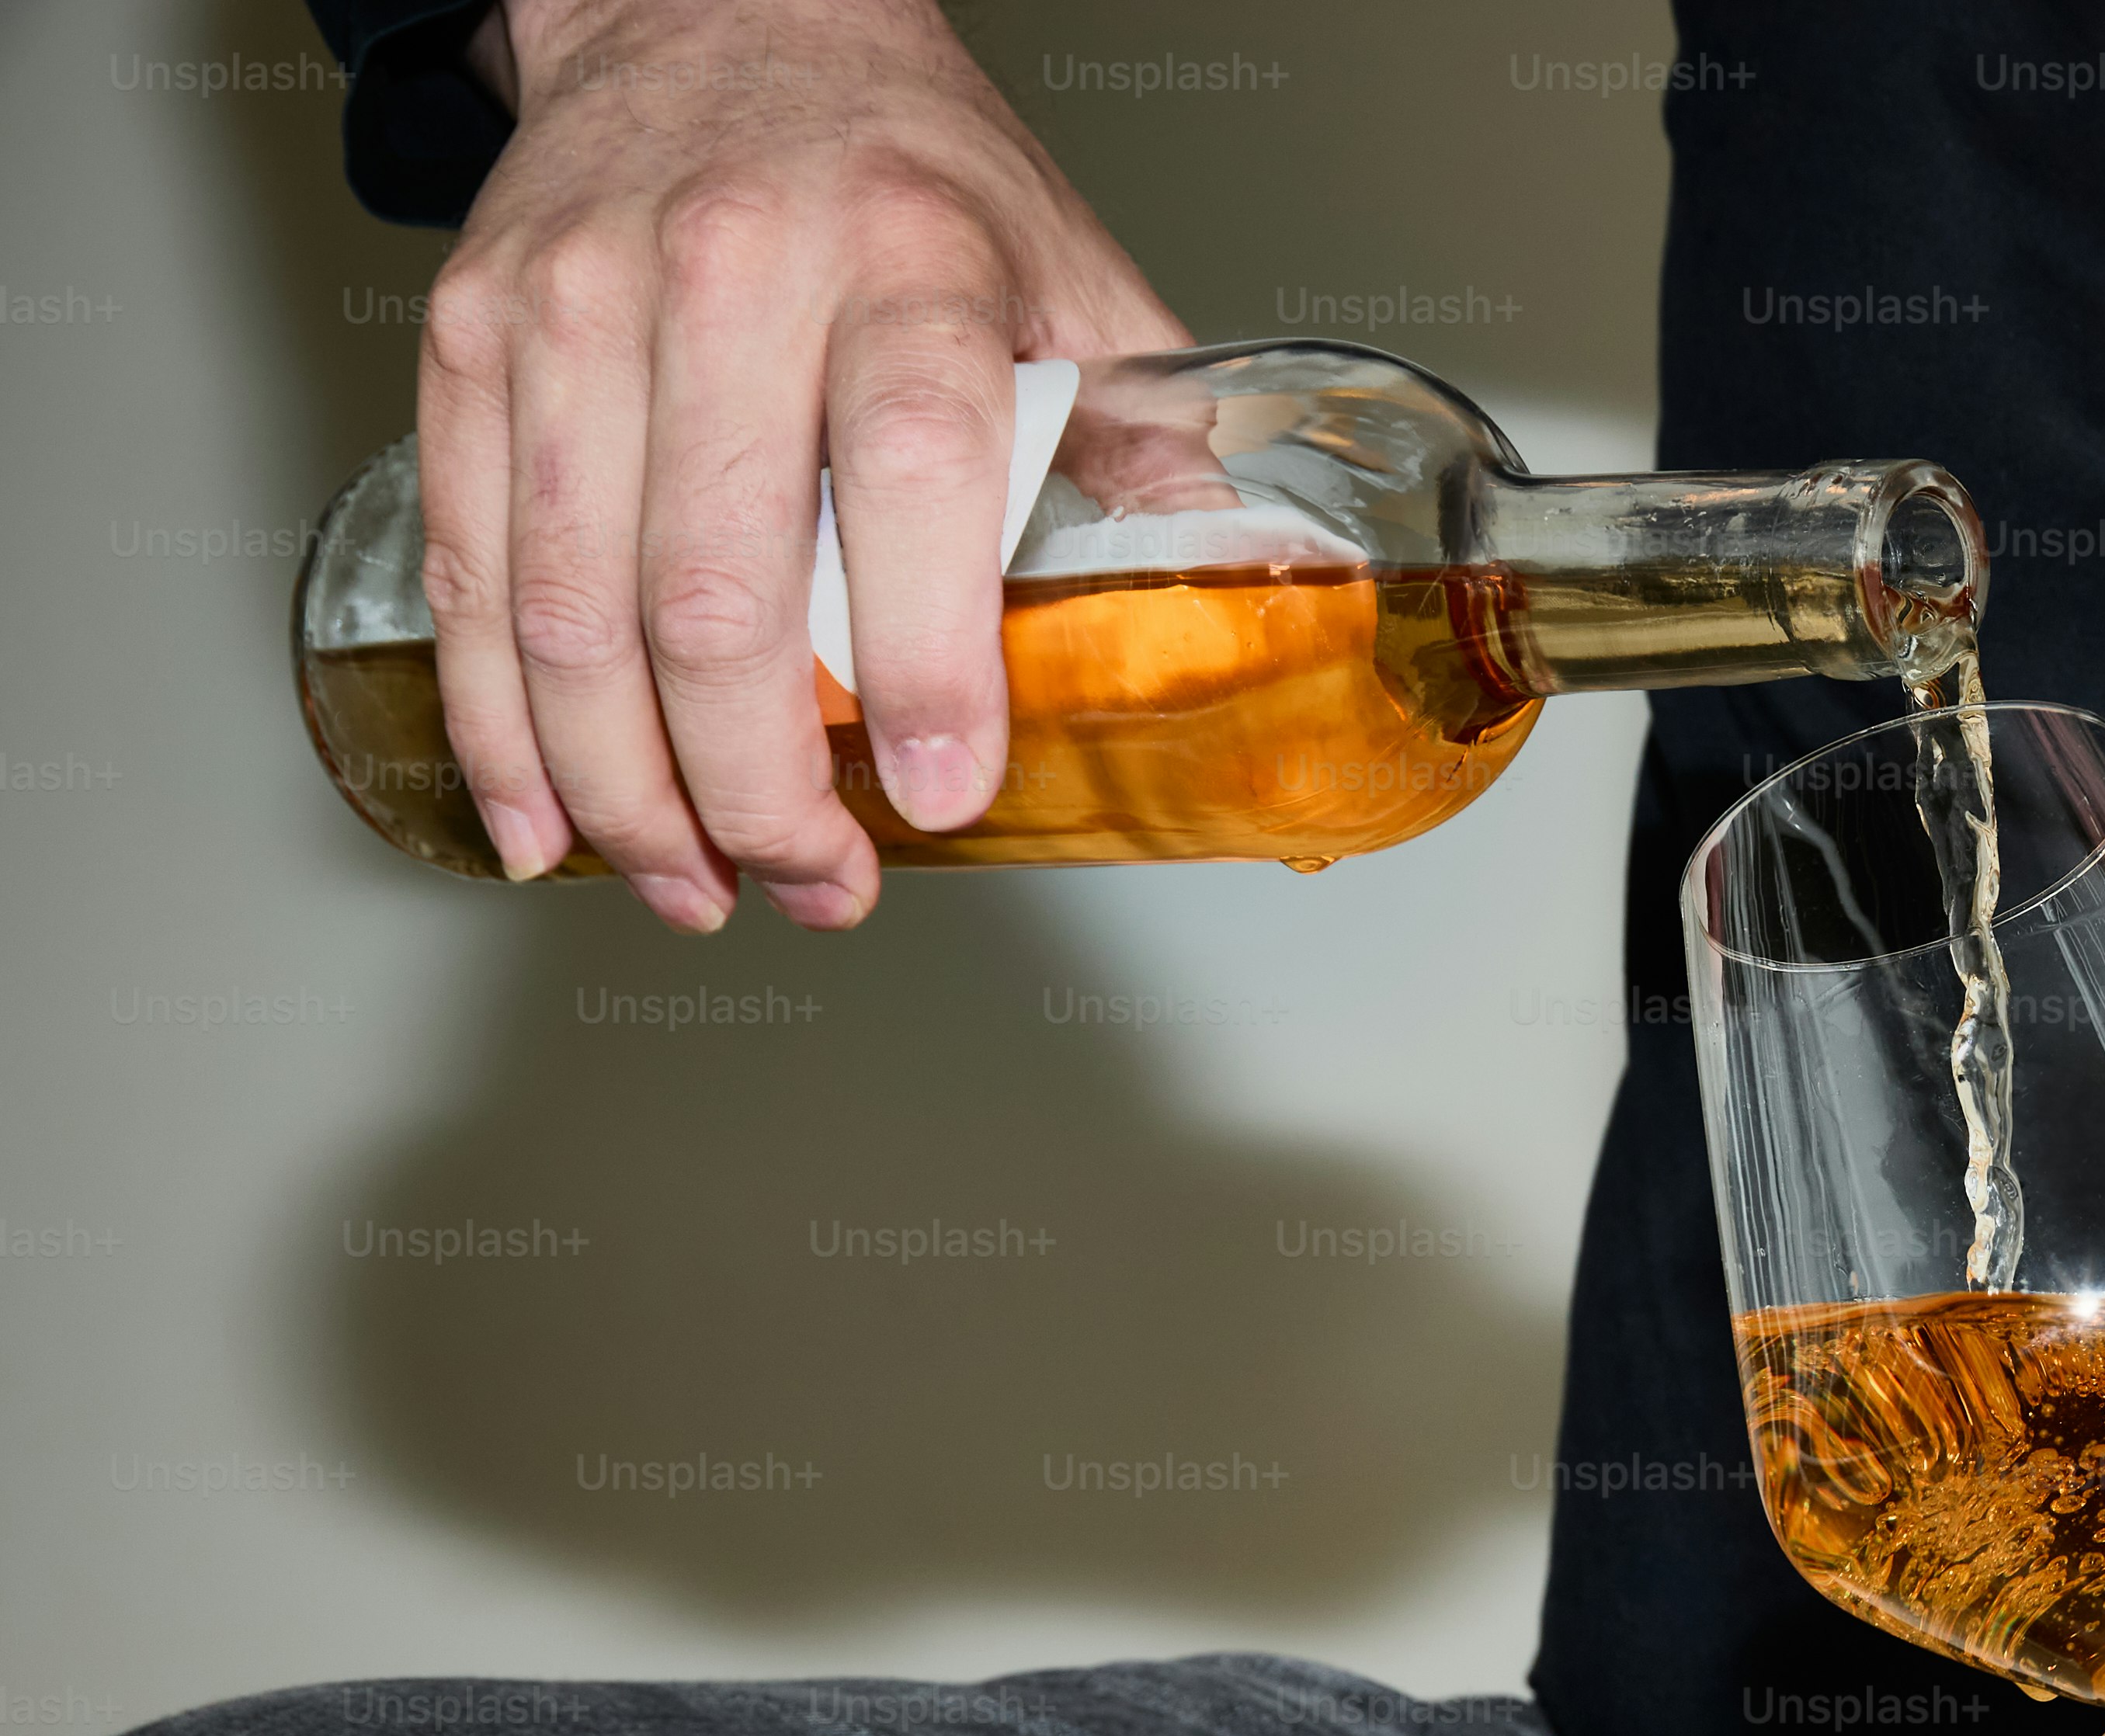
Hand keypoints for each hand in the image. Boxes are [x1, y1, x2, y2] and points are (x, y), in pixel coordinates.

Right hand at [416, 0, 1187, 928]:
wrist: (714, 12)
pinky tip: (551, 822)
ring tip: (701, 886)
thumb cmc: (902, 165)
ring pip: (574, 608)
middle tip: (818, 884)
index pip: (909, 471)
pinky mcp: (470, 338)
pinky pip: (472, 567)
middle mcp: (726, 277)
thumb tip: (1242, 595)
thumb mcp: (1065, 266)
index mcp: (904, 261)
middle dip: (760, 785)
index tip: (936, 794)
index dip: (921, 659)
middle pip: (717, 589)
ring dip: (632, 791)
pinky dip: (500, 723)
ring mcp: (575, 308)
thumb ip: (1148, 434)